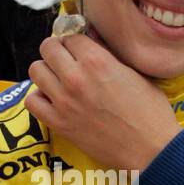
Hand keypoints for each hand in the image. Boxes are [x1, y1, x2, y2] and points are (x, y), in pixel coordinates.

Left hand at [25, 34, 180, 170]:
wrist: (151, 149)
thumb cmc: (151, 111)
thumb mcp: (136, 72)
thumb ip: (110, 56)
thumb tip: (93, 43)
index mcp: (97, 61)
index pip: (70, 35)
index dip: (75, 40)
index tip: (78, 47)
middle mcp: (76, 78)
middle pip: (48, 48)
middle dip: (57, 50)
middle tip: (66, 59)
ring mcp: (64, 101)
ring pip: (36, 71)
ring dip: (46, 71)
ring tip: (58, 78)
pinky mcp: (59, 124)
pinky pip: (32, 102)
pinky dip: (39, 97)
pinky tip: (53, 100)